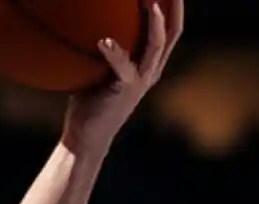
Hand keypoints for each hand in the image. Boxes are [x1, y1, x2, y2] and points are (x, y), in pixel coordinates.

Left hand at [62, 0, 184, 154]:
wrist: (87, 136)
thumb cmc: (88, 100)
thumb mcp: (96, 68)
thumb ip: (100, 47)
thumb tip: (84, 19)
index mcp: (149, 62)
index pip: (169, 28)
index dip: (172, 5)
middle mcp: (151, 69)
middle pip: (173, 31)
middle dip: (174, 5)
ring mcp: (141, 79)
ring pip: (157, 45)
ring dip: (154, 22)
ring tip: (148, 2)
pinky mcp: (126, 90)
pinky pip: (123, 67)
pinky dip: (114, 52)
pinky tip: (103, 41)